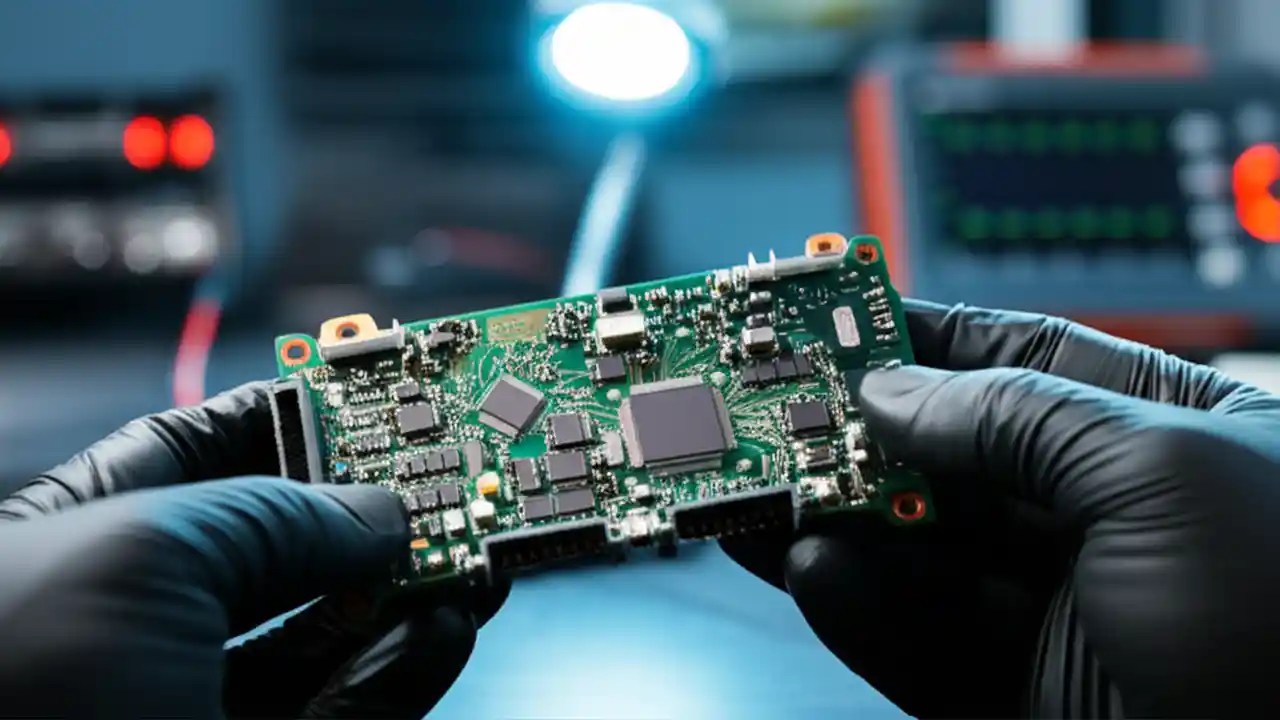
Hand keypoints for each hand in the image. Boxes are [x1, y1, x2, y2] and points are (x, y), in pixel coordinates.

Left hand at [0, 383, 506, 717]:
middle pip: (280, 543)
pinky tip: (444, 625)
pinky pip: (353, 712)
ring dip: (412, 585)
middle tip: (451, 467)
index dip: (288, 415)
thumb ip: (272, 514)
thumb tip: (374, 509)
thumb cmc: (20, 700)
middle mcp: (132, 629)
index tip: (375, 393)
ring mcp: (197, 709)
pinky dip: (406, 668)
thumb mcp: (142, 557)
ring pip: (331, 631)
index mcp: (67, 551)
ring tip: (476, 544)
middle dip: (371, 503)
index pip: (191, 453)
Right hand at [724, 301, 1279, 717]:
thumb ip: (1017, 417)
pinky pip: (909, 639)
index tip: (830, 316)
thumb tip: (895, 392)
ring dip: (831, 517)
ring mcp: (1055, 610)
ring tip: (762, 486)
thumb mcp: (1163, 477)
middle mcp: (1104, 518)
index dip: (918, 333)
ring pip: (912, 549)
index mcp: (1165, 437)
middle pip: (944, 453)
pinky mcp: (1014, 691)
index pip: (1018, 356)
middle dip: (854, 428)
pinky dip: (852, 607)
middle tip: (769, 403)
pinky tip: (814, 569)